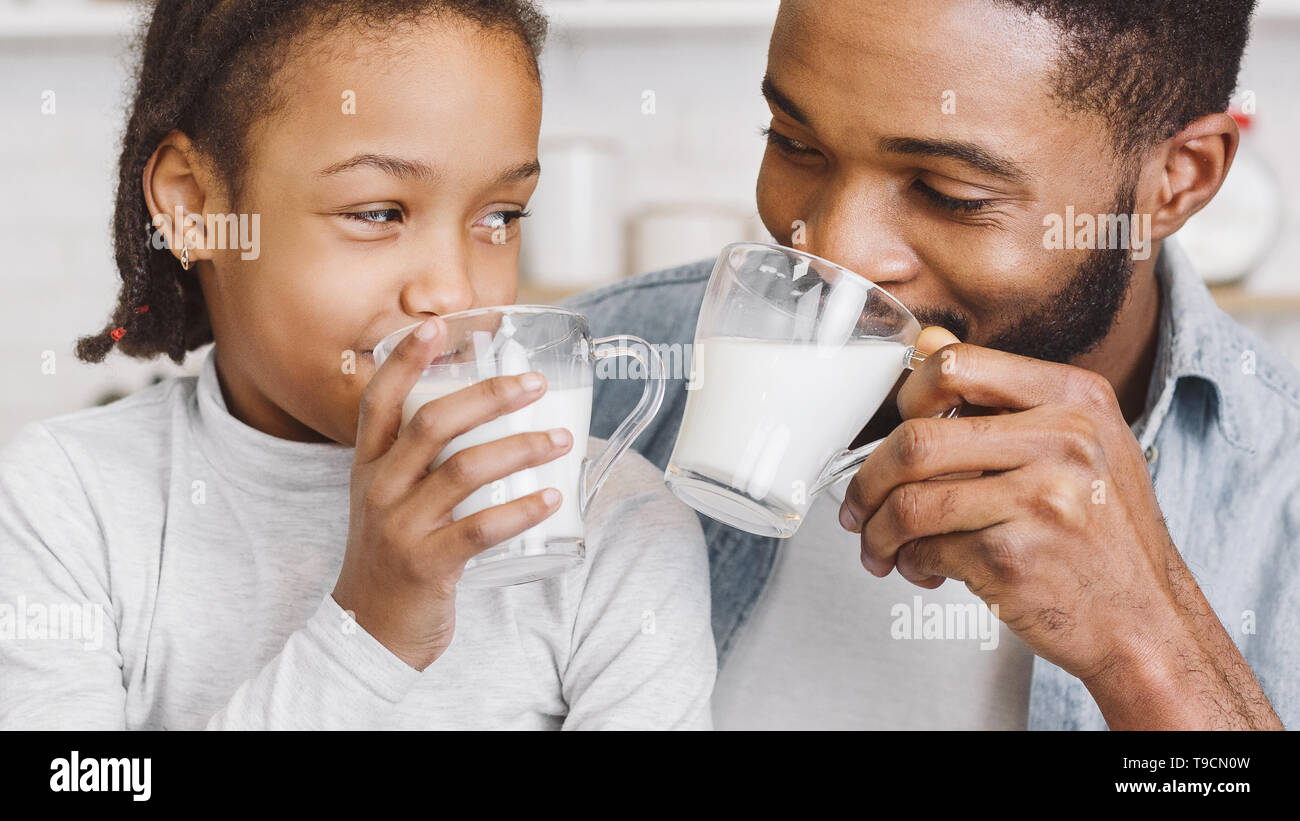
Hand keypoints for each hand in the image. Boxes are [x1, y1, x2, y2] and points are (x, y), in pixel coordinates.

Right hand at [333, 316, 572, 670]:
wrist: (368, 632)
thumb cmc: (392, 556)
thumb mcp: (388, 500)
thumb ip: (419, 461)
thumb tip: (482, 417)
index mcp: (369, 467)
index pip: (379, 401)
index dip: (405, 361)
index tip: (436, 325)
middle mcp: (380, 490)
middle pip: (433, 424)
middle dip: (489, 396)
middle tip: (536, 384)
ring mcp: (401, 528)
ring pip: (464, 471)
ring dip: (521, 449)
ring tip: (561, 439)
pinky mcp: (428, 565)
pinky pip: (480, 529)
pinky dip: (521, 510)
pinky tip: (552, 498)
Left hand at [838, 327, 1281, 727]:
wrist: (1147, 623)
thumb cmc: (1103, 533)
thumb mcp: (1080, 444)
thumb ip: (1003, 396)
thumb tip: (927, 341)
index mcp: (1074, 397)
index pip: (956, 364)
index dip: (908, 398)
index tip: (896, 428)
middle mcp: (1064, 440)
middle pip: (916, 440)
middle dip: (869, 479)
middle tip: (859, 505)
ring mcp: (1041, 499)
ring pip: (910, 502)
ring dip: (877, 531)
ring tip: (880, 546)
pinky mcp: (1015, 557)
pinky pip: (927, 549)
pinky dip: (911, 563)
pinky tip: (924, 569)